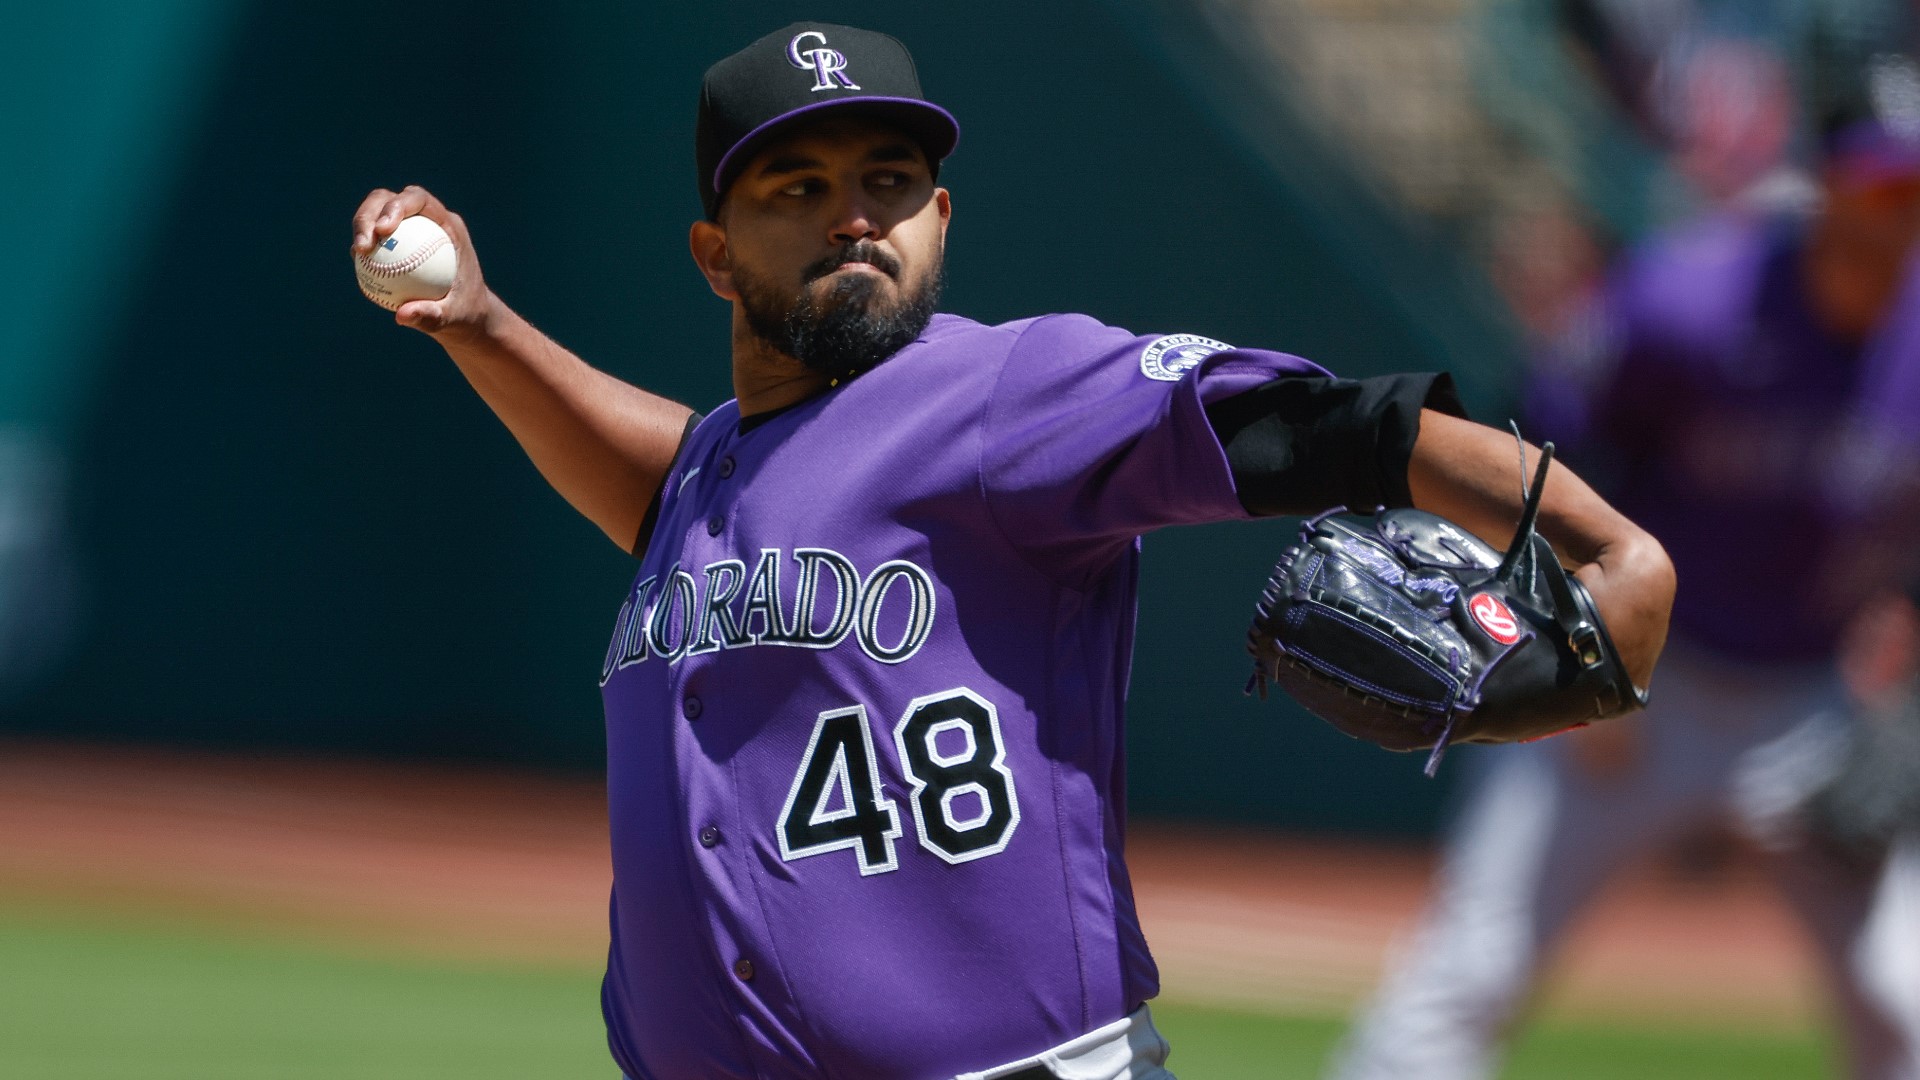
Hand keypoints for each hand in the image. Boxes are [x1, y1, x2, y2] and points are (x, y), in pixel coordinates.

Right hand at [350, 185, 493, 341]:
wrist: (467, 315)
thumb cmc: (466, 315)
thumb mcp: (454, 319)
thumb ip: (431, 316)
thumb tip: (402, 315)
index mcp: (449, 225)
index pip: (419, 200)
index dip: (396, 206)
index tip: (383, 230)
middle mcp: (429, 221)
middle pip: (392, 199)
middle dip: (370, 214)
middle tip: (363, 246)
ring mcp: (413, 229)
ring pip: (379, 214)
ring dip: (362, 226)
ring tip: (358, 253)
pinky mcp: (401, 242)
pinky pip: (378, 238)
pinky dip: (366, 245)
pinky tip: (358, 262)